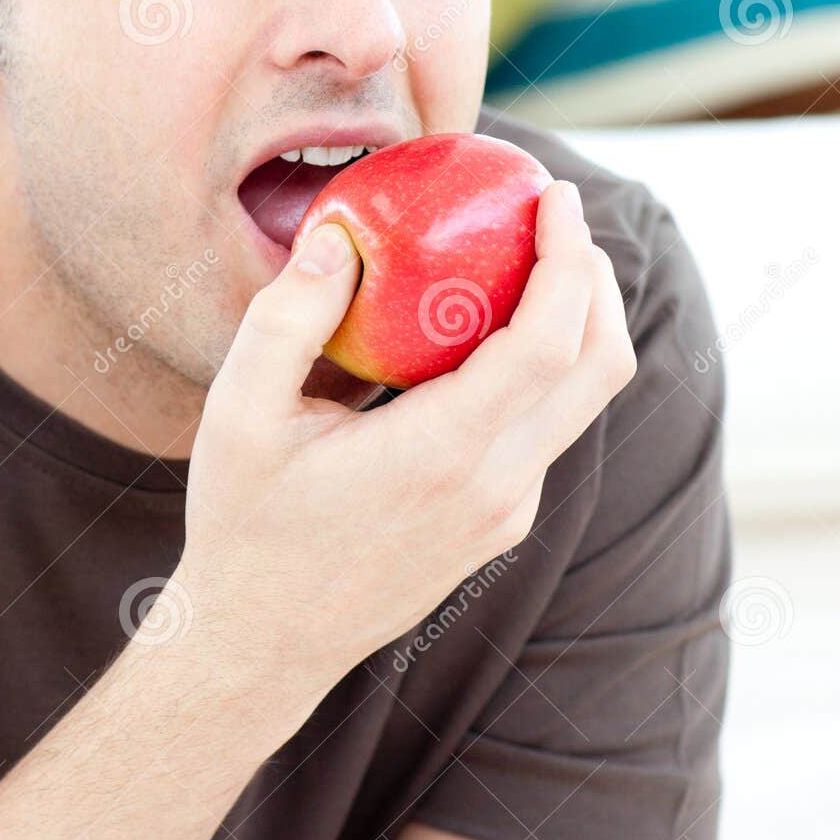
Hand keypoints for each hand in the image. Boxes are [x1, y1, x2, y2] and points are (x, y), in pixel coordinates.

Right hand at [175, 180, 635, 694]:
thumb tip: (338, 233)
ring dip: (575, 324)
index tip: (550, 194)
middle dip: (593, 278)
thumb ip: (286, 317)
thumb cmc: (245, 529)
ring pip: (583, 403)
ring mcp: (506, 514)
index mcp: (441, 455)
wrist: (263, 644)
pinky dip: (542, 370)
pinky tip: (482, 339)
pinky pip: (547, 433)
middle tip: (552, 218)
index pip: (549, 342)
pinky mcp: (500, 526)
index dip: (568, 258)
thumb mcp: (239, 416)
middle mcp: (496, 489)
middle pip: (600, 367)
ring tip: (523, 264)